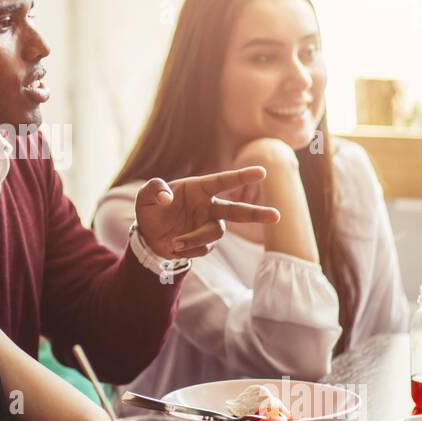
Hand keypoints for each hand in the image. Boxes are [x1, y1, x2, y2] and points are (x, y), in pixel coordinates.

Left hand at [135, 168, 279, 259]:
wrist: (147, 235)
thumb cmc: (151, 208)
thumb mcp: (145, 196)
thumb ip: (154, 190)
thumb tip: (167, 198)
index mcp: (199, 189)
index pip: (223, 181)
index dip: (242, 176)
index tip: (262, 172)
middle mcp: (209, 207)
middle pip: (237, 211)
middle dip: (256, 214)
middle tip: (276, 216)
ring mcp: (209, 226)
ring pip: (214, 233)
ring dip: (195, 239)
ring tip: (174, 242)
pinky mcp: (204, 244)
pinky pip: (203, 249)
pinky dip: (187, 249)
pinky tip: (173, 246)